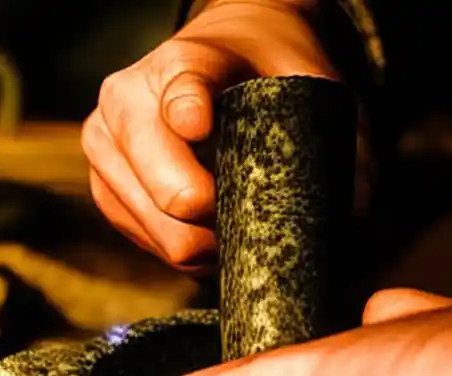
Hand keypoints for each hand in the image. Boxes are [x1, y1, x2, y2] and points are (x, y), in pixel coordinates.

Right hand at [83, 0, 334, 271]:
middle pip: (162, 188)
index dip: (190, 116)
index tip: (203, 127)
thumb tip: (351, 214)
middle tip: (251, 225)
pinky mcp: (100, 185)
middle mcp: (123, 102)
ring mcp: (103, 146)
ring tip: (232, 231)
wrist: (219, 53)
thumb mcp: (306, 79)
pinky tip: (205, 234)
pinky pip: (138, 238)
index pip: (180, 94)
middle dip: (213, 223)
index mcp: (179, 63)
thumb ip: (335, 134)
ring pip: (152, 226)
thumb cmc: (262, 68)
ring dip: (197, 244)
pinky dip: (176, 247)